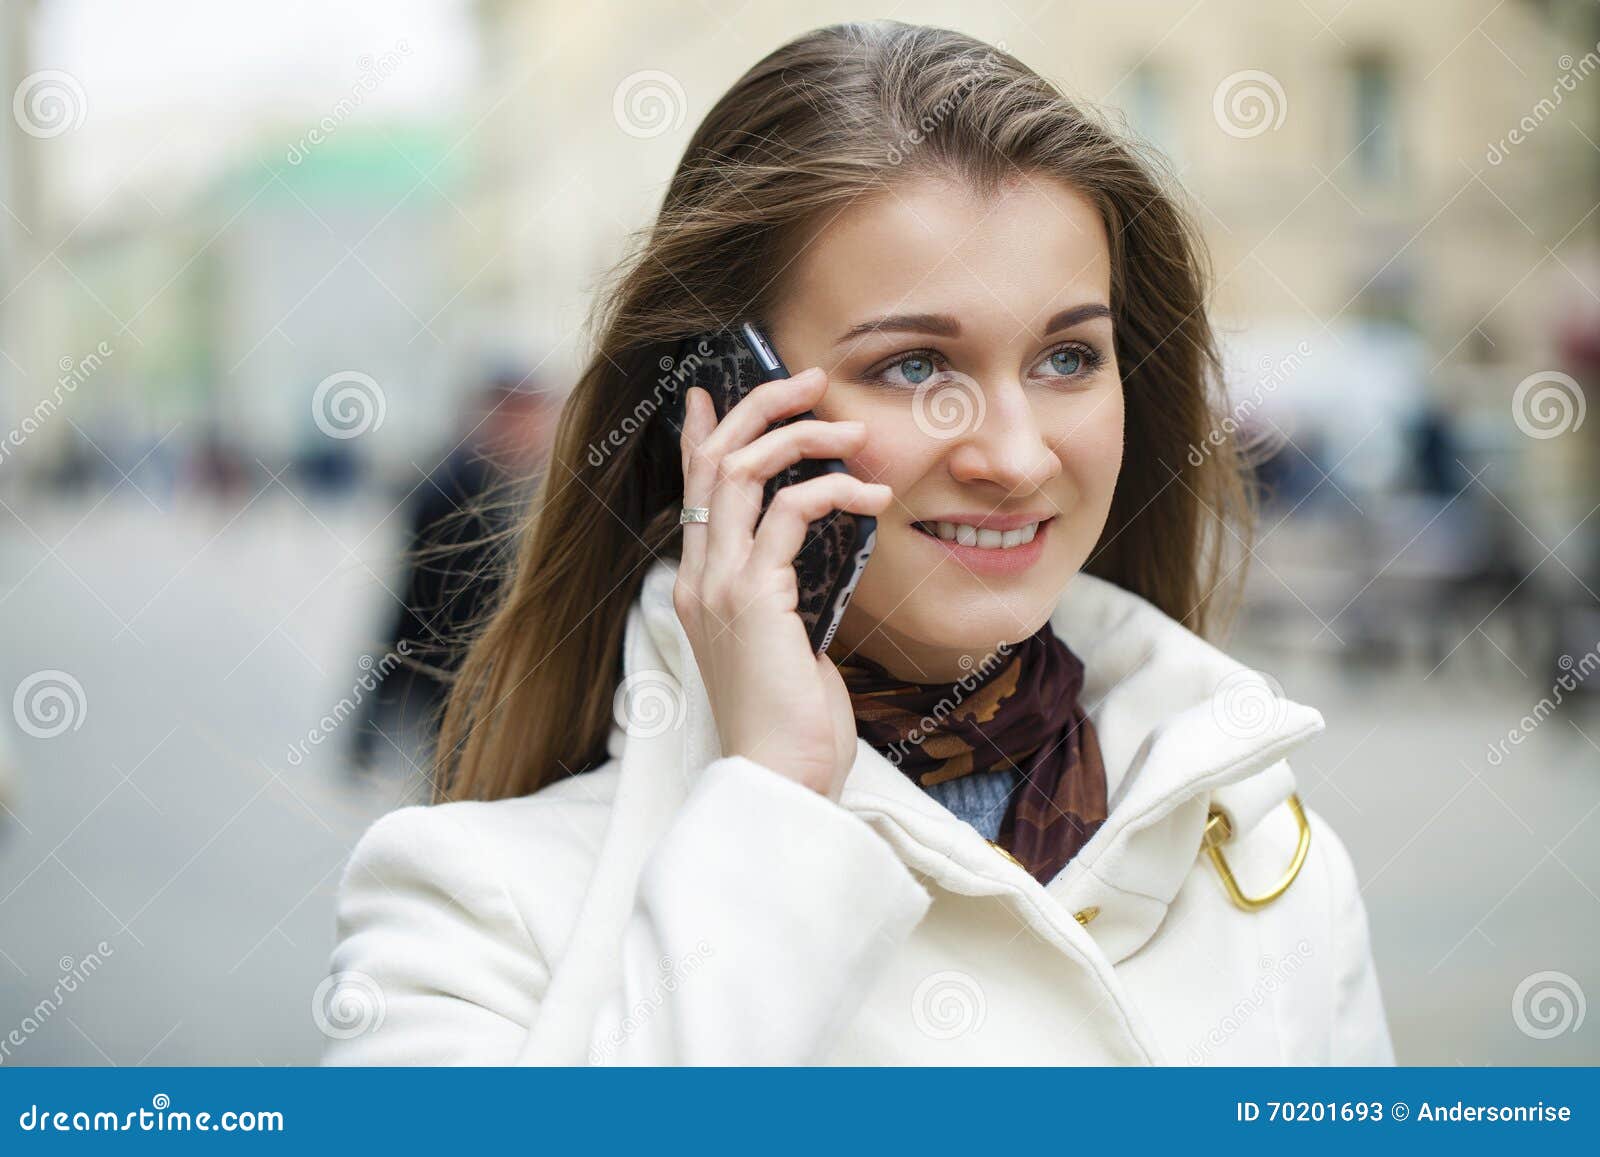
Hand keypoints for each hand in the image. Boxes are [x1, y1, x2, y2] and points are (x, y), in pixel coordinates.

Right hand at [674, 367, 892, 800]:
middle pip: (713, 461)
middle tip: (809, 379)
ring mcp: (720, 586)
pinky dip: (832, 491)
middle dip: (759, 408)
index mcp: (700, 587)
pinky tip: (871, 495)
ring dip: (801, 437)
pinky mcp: (754, 598)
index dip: (701, 432)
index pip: (693, 490)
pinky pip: (790, 514)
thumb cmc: (793, 723)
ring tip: (853, 431)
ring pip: (742, 473)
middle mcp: (699, 578)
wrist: (780, 780)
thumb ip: (784, 598)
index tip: (712, 390)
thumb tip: (806, 566)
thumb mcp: (786, 645)